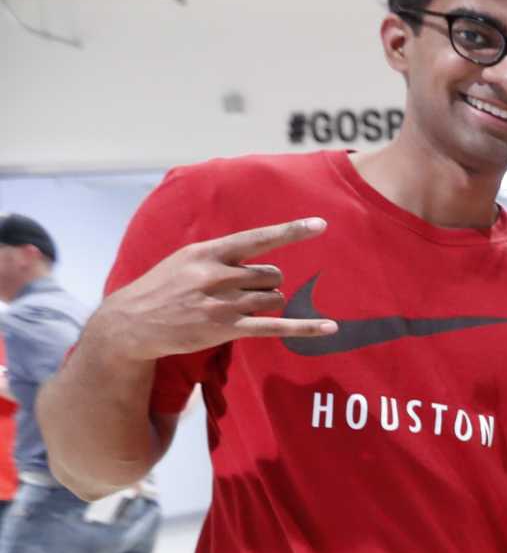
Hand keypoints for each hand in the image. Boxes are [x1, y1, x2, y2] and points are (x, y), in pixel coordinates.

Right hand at [97, 218, 335, 360]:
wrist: (131, 323)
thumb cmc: (162, 288)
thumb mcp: (185, 259)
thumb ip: (219, 254)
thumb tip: (256, 252)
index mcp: (208, 252)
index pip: (258, 238)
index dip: (291, 231)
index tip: (321, 224)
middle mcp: (217, 274)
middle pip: (272, 275)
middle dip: (266, 284)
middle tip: (241, 293)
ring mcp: (222, 303)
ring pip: (274, 298)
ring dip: (267, 304)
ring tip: (238, 308)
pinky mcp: (226, 329)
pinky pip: (276, 326)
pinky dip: (306, 327)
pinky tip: (330, 327)